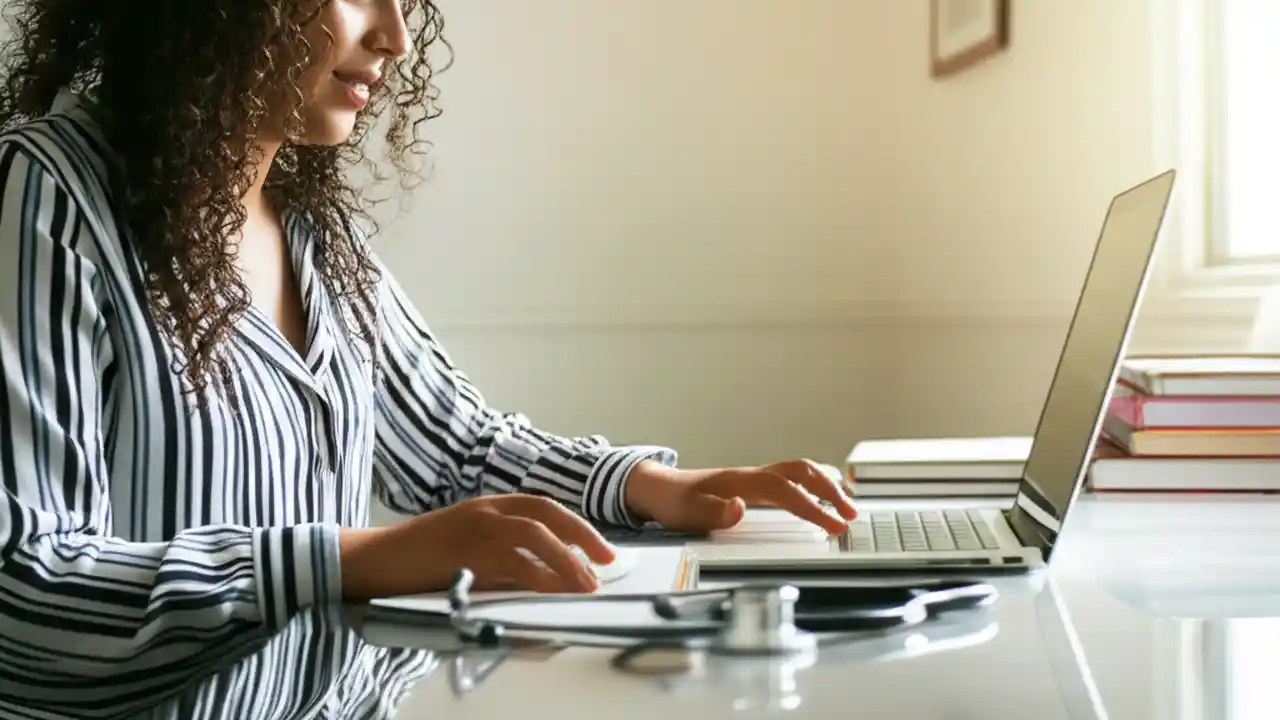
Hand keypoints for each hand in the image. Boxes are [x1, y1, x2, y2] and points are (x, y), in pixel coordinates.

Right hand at [339, 495, 614, 598]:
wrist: (375, 560)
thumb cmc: (420, 558)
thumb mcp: (467, 548)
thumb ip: (502, 555)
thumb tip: (544, 576)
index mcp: (488, 505)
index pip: (542, 506)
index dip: (575, 524)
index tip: (600, 546)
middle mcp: (486, 510)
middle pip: (546, 512)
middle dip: (582, 535)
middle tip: (607, 561)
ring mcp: (474, 527)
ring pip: (534, 535)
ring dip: (566, 558)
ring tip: (587, 583)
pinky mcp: (464, 552)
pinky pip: (511, 563)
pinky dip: (538, 576)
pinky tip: (554, 591)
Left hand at [625, 459, 857, 534]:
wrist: (658, 489)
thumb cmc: (673, 502)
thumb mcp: (686, 513)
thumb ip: (713, 512)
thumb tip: (741, 508)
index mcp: (741, 482)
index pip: (786, 489)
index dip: (812, 506)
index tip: (833, 525)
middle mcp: (752, 476)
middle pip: (801, 471)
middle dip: (830, 490)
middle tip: (851, 515)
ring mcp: (754, 479)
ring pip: (799, 472)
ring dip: (825, 486)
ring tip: (847, 507)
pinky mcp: (753, 486)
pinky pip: (791, 480)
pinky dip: (812, 486)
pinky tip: (821, 501)